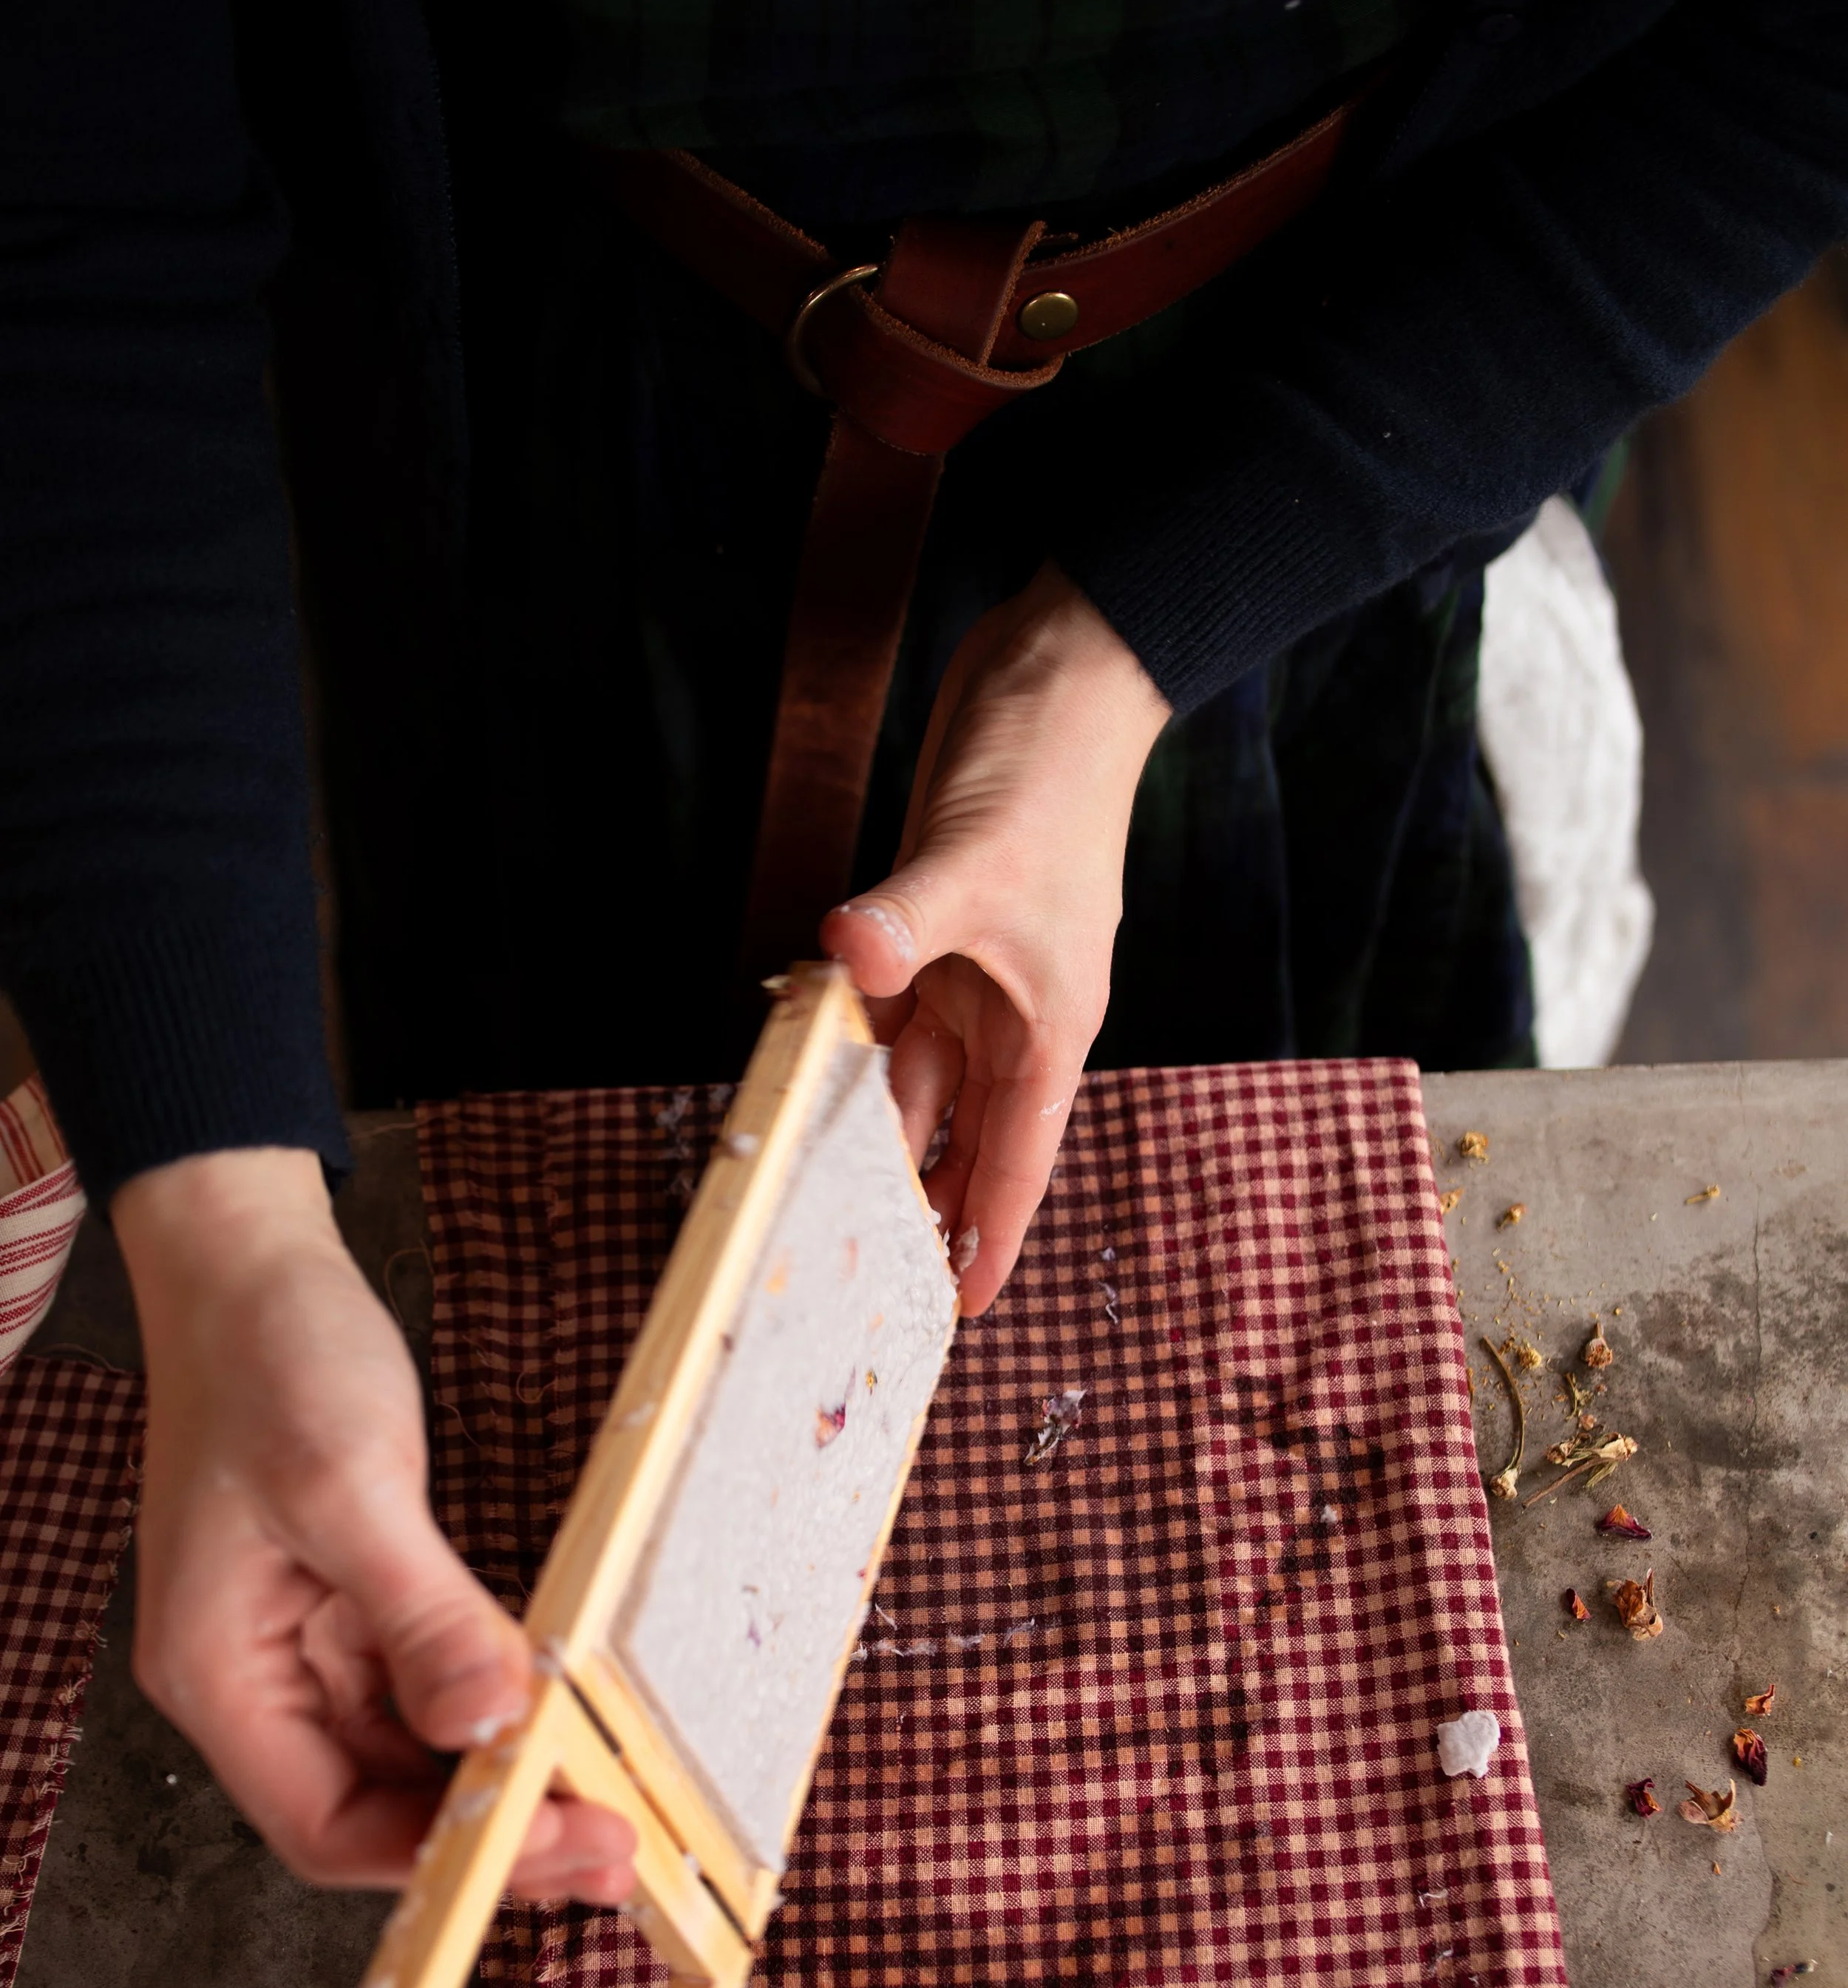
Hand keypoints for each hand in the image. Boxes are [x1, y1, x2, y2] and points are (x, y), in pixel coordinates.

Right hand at [113, 1148, 636, 1902]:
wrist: (251, 1269)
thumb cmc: (271, 1358)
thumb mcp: (349, 1483)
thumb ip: (420, 1613)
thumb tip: (488, 1722)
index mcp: (222, 1674)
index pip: (327, 1827)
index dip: (443, 1857)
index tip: (563, 1842)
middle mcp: (256, 1681)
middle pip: (375, 1810)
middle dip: (492, 1833)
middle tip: (617, 1843)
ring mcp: (304, 1647)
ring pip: (410, 1759)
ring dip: (505, 1782)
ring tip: (609, 1796)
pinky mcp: (351, 1609)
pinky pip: (427, 1691)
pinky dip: (494, 1711)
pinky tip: (562, 1714)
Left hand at [822, 561, 1168, 1313]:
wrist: (1061, 678)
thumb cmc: (1050, 772)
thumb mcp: (976, 856)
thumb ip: (909, 917)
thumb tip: (848, 954)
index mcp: (1049, 1025)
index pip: (1017, 1157)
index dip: (987, 1233)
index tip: (961, 1309)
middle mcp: (1012, 1014)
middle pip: (961, 1137)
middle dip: (924, 1206)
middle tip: (871, 1279)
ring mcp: (971, 973)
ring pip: (916, 1080)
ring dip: (877, 1136)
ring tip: (829, 1207)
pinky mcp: (932, 929)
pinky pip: (885, 1012)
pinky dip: (849, 1048)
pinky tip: (808, 1087)